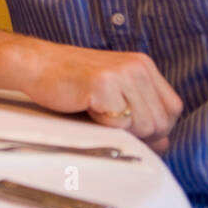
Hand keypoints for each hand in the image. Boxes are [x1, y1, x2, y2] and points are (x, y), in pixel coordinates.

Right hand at [21, 43, 183, 152]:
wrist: (34, 64)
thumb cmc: (70, 82)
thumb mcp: (114, 95)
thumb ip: (141, 115)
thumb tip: (163, 143)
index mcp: (143, 65)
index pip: (173, 108)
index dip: (156, 127)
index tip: (131, 127)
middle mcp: (137, 66)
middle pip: (162, 121)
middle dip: (139, 132)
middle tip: (108, 121)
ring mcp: (122, 73)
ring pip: (145, 125)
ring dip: (121, 128)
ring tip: (96, 111)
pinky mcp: (104, 84)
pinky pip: (120, 122)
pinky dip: (104, 124)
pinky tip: (87, 107)